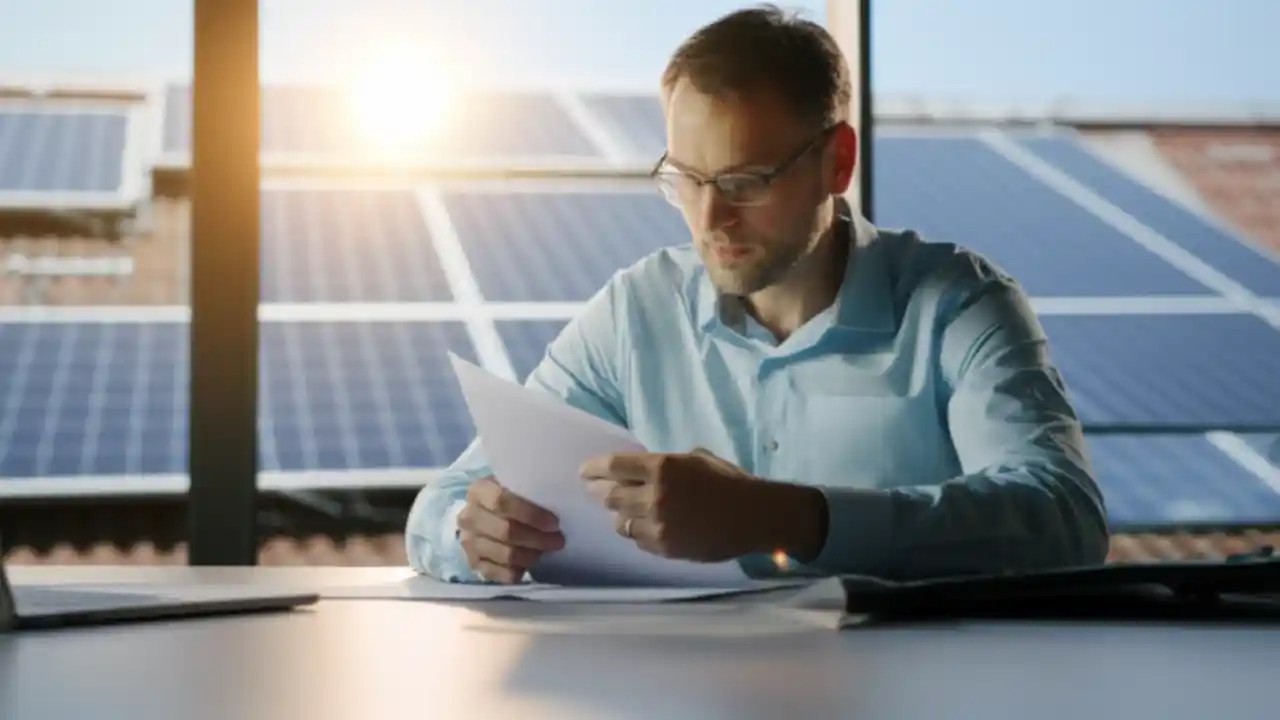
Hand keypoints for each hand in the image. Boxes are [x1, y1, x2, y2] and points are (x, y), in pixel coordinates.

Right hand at [457, 476, 564, 582]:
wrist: (485, 516)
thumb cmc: (511, 498)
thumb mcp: (516, 486)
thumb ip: (531, 489)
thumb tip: (568, 491)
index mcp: (479, 491)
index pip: (501, 501)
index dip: (531, 514)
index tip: (555, 522)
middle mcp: (468, 517)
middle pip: (506, 531)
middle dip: (537, 538)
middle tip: (559, 540)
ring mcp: (469, 542)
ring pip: (505, 555)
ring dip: (531, 556)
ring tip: (546, 551)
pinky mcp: (473, 564)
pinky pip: (499, 574)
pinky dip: (518, 571)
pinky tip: (529, 565)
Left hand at [578, 448, 772, 561]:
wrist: (754, 516)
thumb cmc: (729, 481)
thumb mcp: (696, 459)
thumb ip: (665, 464)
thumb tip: (641, 470)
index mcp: (662, 467)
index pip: (614, 466)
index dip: (595, 468)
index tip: (585, 471)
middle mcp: (654, 495)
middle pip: (610, 496)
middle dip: (599, 492)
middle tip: (594, 490)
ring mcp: (658, 524)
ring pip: (620, 522)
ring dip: (619, 514)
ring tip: (622, 510)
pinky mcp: (665, 547)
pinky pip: (638, 540)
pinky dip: (637, 532)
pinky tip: (643, 526)